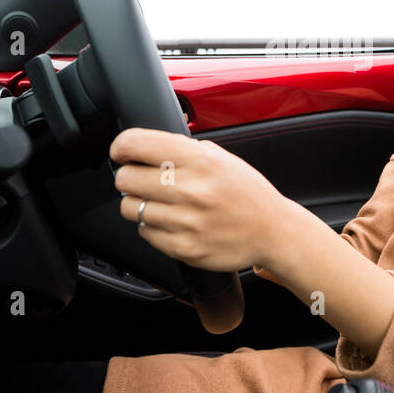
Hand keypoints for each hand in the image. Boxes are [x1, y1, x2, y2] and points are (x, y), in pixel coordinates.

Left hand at [109, 127, 290, 273]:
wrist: (273, 231)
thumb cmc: (247, 193)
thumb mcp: (222, 157)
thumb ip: (185, 148)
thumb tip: (144, 145)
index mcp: (200, 160)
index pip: (135, 144)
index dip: (121, 148)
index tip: (122, 153)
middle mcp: (192, 189)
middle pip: (125, 178)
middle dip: (128, 177)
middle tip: (140, 180)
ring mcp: (188, 221)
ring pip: (130, 208)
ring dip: (139, 204)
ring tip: (159, 203)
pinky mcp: (185, 248)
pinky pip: (145, 233)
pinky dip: (152, 227)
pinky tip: (170, 221)